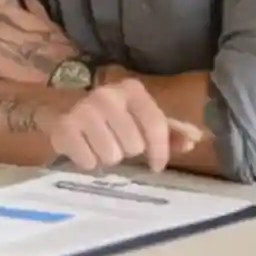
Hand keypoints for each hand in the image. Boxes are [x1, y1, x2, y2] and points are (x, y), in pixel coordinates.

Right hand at [46, 78, 203, 171]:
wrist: (61, 108)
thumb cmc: (110, 116)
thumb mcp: (140, 117)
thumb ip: (169, 130)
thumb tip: (194, 140)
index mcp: (131, 90)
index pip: (156, 125)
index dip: (160, 151)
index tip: (156, 166)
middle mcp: (107, 95)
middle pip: (134, 146)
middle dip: (127, 151)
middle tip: (116, 143)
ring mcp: (83, 110)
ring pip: (111, 156)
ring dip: (107, 157)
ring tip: (99, 146)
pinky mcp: (64, 128)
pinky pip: (88, 162)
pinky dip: (87, 161)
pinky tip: (83, 148)